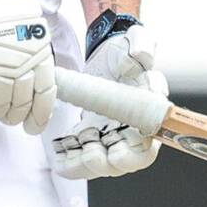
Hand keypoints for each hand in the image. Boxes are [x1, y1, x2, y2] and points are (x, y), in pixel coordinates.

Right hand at [0, 0, 55, 131]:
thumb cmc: (10, 22)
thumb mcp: (33, 37)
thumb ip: (36, 63)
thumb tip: (40, 92)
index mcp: (40, 57)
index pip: (45, 94)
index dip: (40, 115)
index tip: (34, 127)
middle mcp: (22, 64)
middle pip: (20, 105)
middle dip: (13, 116)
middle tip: (8, 117)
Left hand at [53, 21, 164, 178]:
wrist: (107, 53)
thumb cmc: (126, 50)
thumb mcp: (136, 42)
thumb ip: (142, 47)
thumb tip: (140, 57)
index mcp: (148, 118)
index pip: (146, 151)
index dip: (132, 157)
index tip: (116, 150)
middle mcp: (130, 134)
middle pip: (120, 165)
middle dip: (103, 163)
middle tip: (89, 150)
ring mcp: (108, 138)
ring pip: (98, 164)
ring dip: (82, 163)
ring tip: (68, 147)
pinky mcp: (89, 136)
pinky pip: (79, 158)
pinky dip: (68, 162)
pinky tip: (57, 154)